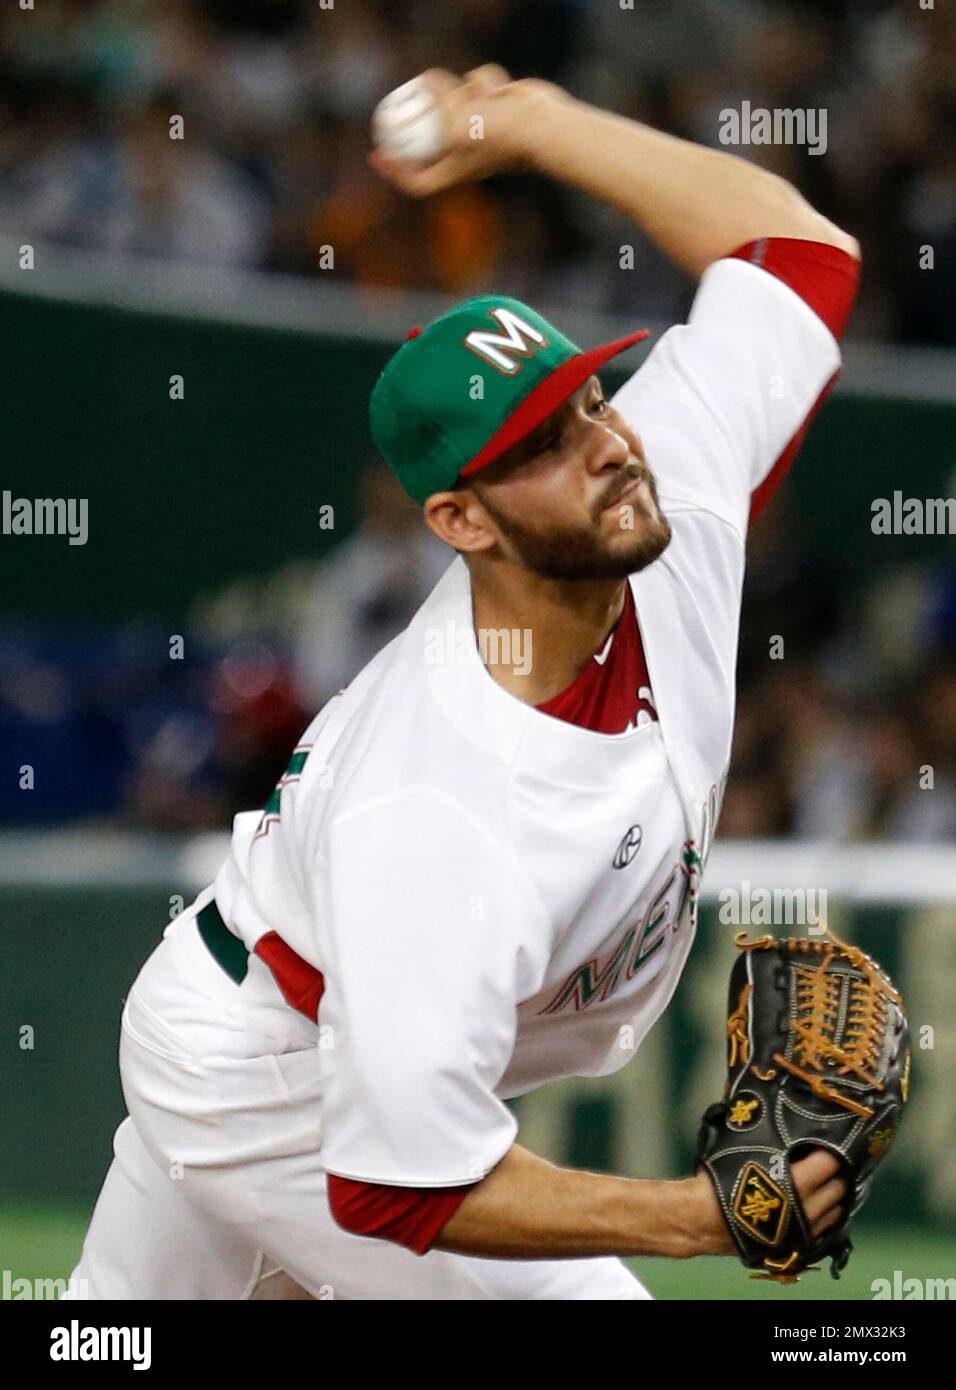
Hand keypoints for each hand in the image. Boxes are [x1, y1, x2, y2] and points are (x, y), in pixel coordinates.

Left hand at [368, 65, 566, 197]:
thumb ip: (437, 98)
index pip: (418, 182)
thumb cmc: (498, 132)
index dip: (395, 173)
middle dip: (422, 117)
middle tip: (407, 98)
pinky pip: (478, 88)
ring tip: (477, 94)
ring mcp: (481, 132)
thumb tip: (427, 79)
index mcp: (454, 171)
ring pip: (455, 102)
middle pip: (432, 139)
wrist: (542, 126)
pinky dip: (486, 83)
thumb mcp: (456, 116)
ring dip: (462, 91)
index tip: (378, 155)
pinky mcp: (496, 111)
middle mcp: (466, 154)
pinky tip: (500, 90)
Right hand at [688, 1148, 848, 1256]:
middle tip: (827, 1159)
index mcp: (798, 1181)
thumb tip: (785, 1120)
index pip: (831, 1162)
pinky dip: (828, 1214)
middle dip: (836, 1171)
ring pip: (837, 1208)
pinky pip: (827, 1228)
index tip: (829, 1139)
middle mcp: (808, 1207)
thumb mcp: (745, 1146)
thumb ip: (771, 1136)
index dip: (833, 1148)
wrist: (707, 1219)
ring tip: (824, 1181)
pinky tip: (819, 1204)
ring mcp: (806, 1229)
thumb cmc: (725, 1177)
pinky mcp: (800, 1244)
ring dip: (834, 1193)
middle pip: (838, 1186)